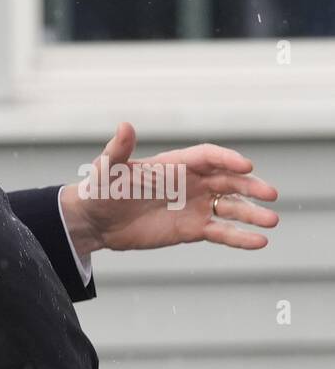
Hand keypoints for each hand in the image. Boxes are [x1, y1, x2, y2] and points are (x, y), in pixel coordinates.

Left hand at [60, 122, 279, 256]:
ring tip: (272, 221)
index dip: (228, 160)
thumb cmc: (101, 191)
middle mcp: (192, 183)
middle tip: (270, 194)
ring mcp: (195, 206)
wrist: (96, 222)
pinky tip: (260, 242)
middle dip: (251, 186)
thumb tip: (125, 126)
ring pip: (231, 207)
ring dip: (252, 213)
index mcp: (176, 164)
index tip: (246, 166)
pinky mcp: (192, 229)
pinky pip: (221, 232)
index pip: (209, 157)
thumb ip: (118, 150)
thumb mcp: (107, 170)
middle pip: (229, 180)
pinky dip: (240, 237)